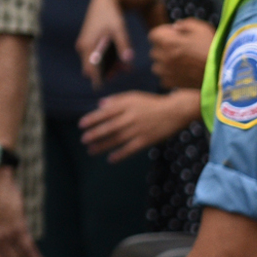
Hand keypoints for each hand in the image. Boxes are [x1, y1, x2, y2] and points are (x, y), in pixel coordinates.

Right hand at [77, 0, 134, 86]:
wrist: (103, 1)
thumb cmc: (111, 15)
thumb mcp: (119, 29)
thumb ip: (123, 45)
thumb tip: (128, 60)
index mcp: (88, 46)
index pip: (90, 69)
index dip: (98, 79)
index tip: (107, 86)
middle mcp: (83, 47)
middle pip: (92, 68)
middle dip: (107, 73)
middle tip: (124, 71)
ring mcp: (85, 46)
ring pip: (95, 63)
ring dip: (108, 67)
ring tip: (126, 67)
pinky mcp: (89, 43)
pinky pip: (96, 57)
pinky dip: (107, 60)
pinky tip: (122, 60)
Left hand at [79, 89, 195, 161]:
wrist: (175, 111)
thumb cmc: (153, 103)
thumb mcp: (134, 97)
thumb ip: (117, 100)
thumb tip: (100, 105)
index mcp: (127, 105)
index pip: (106, 112)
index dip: (92, 119)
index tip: (81, 125)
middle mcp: (131, 117)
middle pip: (109, 127)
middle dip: (95, 134)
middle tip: (83, 139)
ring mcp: (139, 129)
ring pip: (117, 139)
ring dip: (103, 145)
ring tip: (91, 151)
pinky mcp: (146, 140)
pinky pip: (130, 149)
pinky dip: (120, 154)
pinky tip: (111, 159)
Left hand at [149, 18, 215, 91]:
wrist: (221, 71)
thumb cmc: (211, 47)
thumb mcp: (200, 27)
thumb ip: (185, 24)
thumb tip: (175, 27)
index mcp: (167, 41)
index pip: (153, 35)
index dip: (164, 34)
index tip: (174, 36)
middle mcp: (163, 56)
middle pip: (154, 51)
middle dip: (163, 49)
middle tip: (179, 50)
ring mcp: (166, 71)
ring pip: (157, 66)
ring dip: (164, 64)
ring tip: (179, 64)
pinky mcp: (171, 83)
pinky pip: (164, 79)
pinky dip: (170, 77)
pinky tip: (182, 74)